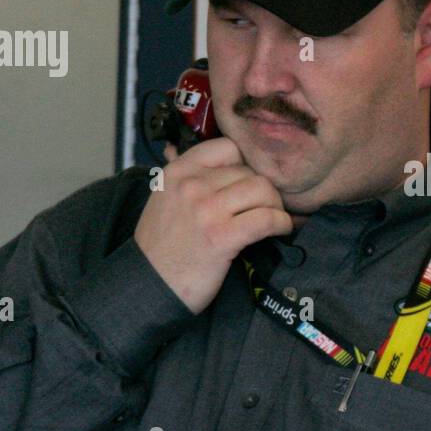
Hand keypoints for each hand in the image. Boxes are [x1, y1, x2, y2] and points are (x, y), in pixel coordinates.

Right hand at [134, 135, 292, 313]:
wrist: (149, 283)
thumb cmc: (162, 245)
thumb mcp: (166, 198)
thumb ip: (192, 177)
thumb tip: (229, 160)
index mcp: (178, 171)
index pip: (228, 147)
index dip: (247, 163)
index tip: (251, 182)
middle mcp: (192, 185)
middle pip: (250, 171)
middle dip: (265, 190)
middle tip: (268, 207)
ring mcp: (207, 210)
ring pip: (262, 190)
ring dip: (275, 205)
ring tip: (274, 218)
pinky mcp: (222, 236)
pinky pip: (266, 219)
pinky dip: (281, 223)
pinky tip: (280, 229)